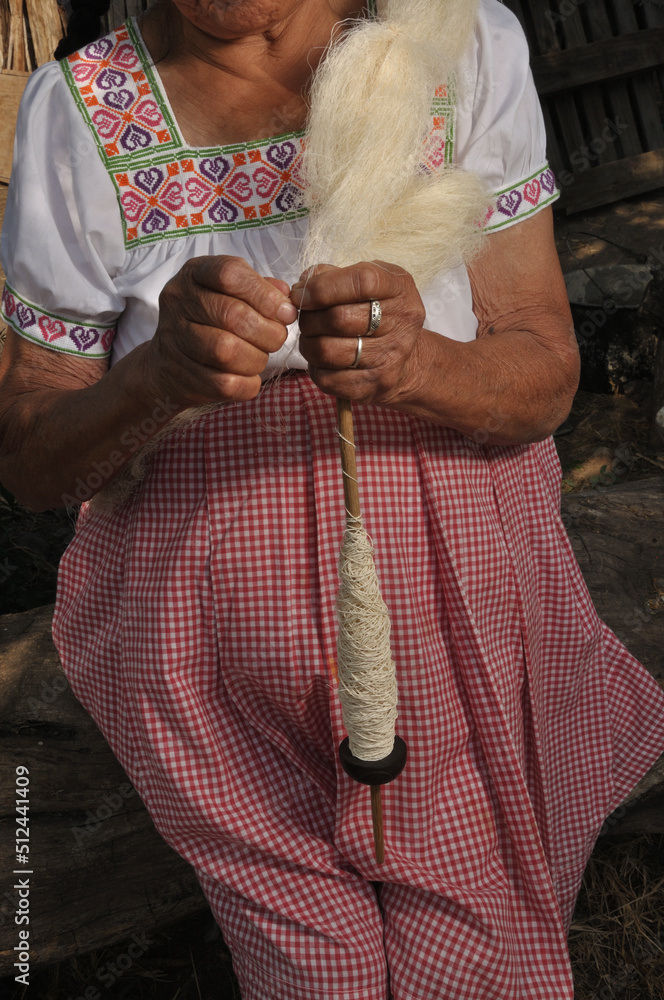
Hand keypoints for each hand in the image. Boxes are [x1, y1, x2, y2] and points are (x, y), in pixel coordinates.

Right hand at [142, 255, 296, 408]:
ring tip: (261, 357)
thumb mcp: (229, 292)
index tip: (286, 312)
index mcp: (194, 274)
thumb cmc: (209, 320)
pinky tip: (250, 378)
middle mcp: (178, 302)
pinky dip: (247, 384)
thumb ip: (260, 289)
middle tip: (278, 338)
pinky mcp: (180, 375)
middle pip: (232, 315)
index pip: (230, 274)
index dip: (265, 295)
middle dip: (268, 331)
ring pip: (226, 351)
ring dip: (257, 358)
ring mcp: (174, 339)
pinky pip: (223, 384)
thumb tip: (287, 297)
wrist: (167, 362)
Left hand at [290, 261, 426, 405]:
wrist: (407, 360)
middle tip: (304, 318)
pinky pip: (327, 378)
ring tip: (310, 338)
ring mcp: (391, 356)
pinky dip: (315, 367)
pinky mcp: (375, 384)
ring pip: (327, 350)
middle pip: (339, 318)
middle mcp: (402, 322)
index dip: (323, 287)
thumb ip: (333, 275)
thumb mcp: (366, 283)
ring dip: (308, 343)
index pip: (361, 281)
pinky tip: (322, 360)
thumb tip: (302, 287)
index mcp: (400, 288)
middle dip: (309, 318)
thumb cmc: (377, 313)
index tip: (301, 294)